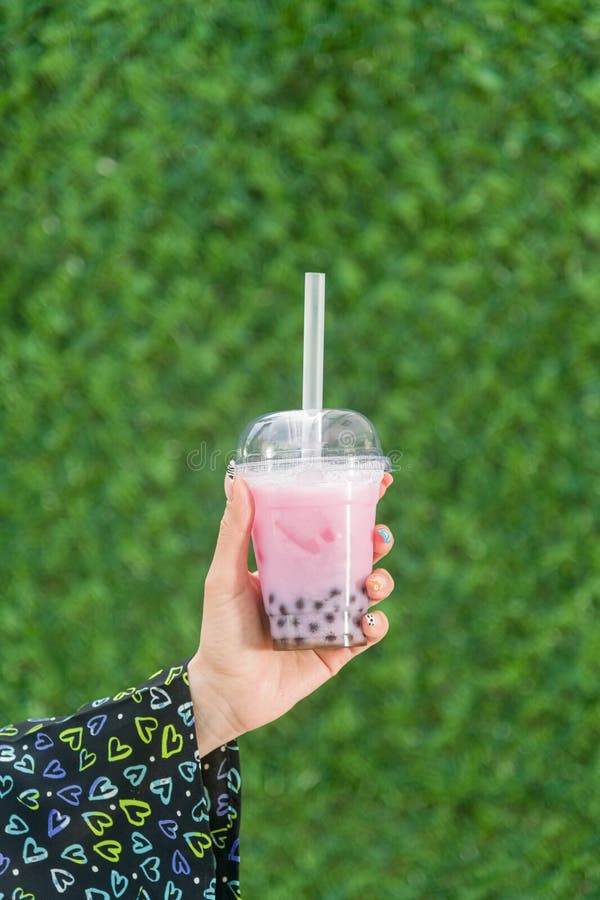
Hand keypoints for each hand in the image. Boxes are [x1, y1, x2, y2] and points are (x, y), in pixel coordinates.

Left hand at [188, 469, 394, 755]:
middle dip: (377, 541)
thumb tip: (238, 478)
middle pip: (358, 554)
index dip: (357, 502)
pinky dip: (376, 625)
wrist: (226, 691)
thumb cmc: (220, 630)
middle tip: (378, 536)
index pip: (329, 525)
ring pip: (370, 590)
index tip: (380, 480)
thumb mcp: (224, 577)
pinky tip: (368, 621)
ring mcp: (330, 617)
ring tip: (372, 582)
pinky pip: (368, 633)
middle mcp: (316, 585)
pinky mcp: (339, 649)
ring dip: (381, 580)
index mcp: (294, 562)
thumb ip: (233, 532)